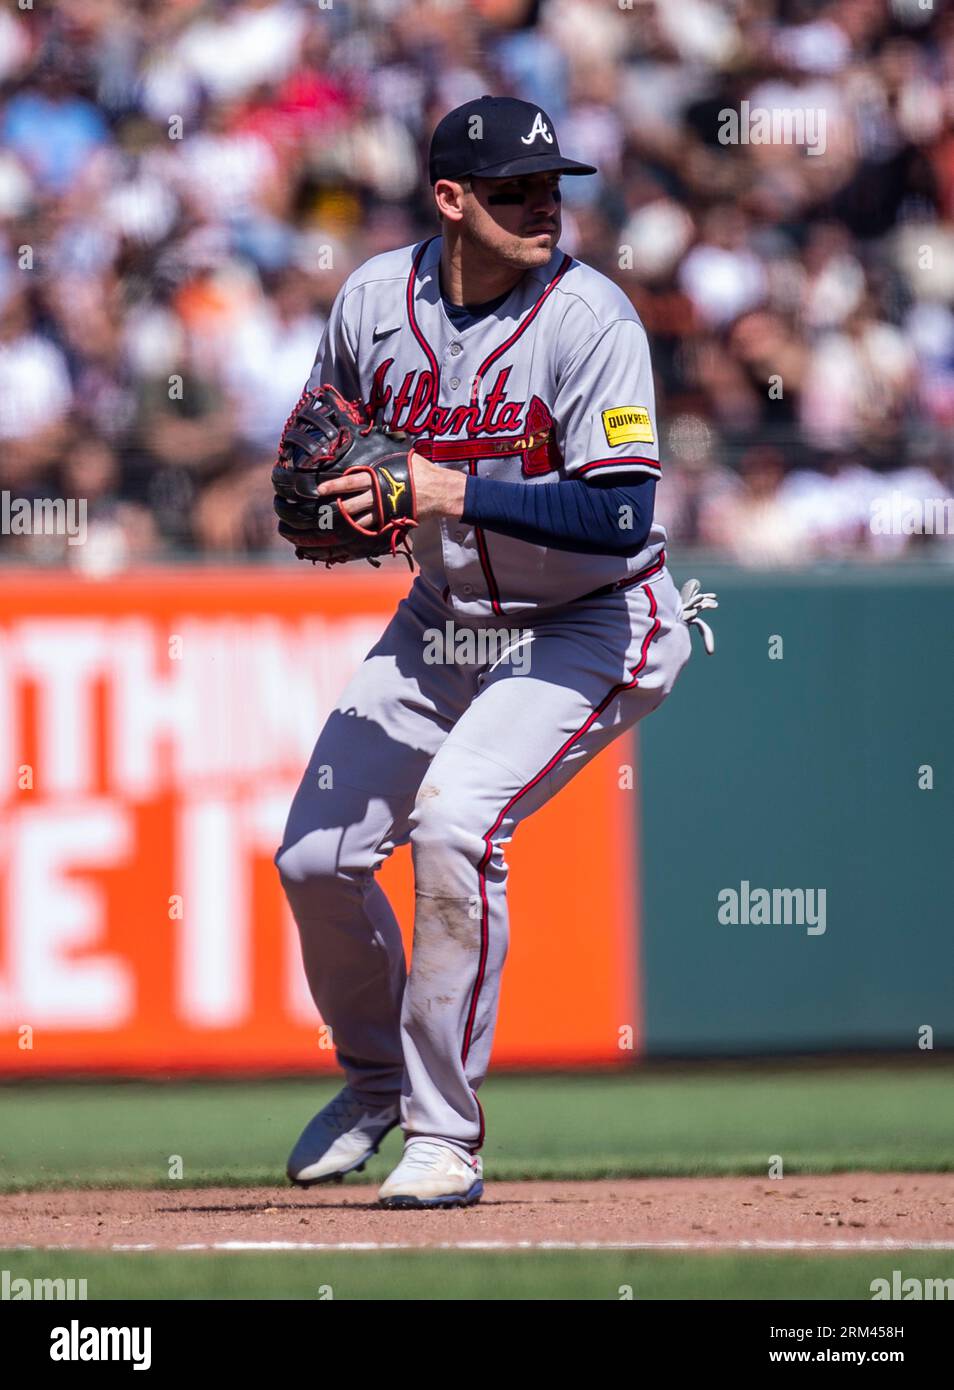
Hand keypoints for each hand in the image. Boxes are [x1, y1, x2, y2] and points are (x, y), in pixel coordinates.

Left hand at [316, 451, 465, 524]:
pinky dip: (365, 528)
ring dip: (349, 520)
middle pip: (351, 503)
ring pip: (360, 519)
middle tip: (324, 509)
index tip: (321, 489)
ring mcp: (385, 510)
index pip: (351, 481)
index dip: (335, 485)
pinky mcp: (392, 520)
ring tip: (338, 521)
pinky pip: (374, 527)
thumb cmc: (421, 471)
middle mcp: (378, 494)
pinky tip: (357, 528)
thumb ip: (385, 455)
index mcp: (377, 477)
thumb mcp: (401, 456)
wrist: (440, 491)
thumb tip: (374, 439)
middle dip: (337, 506)